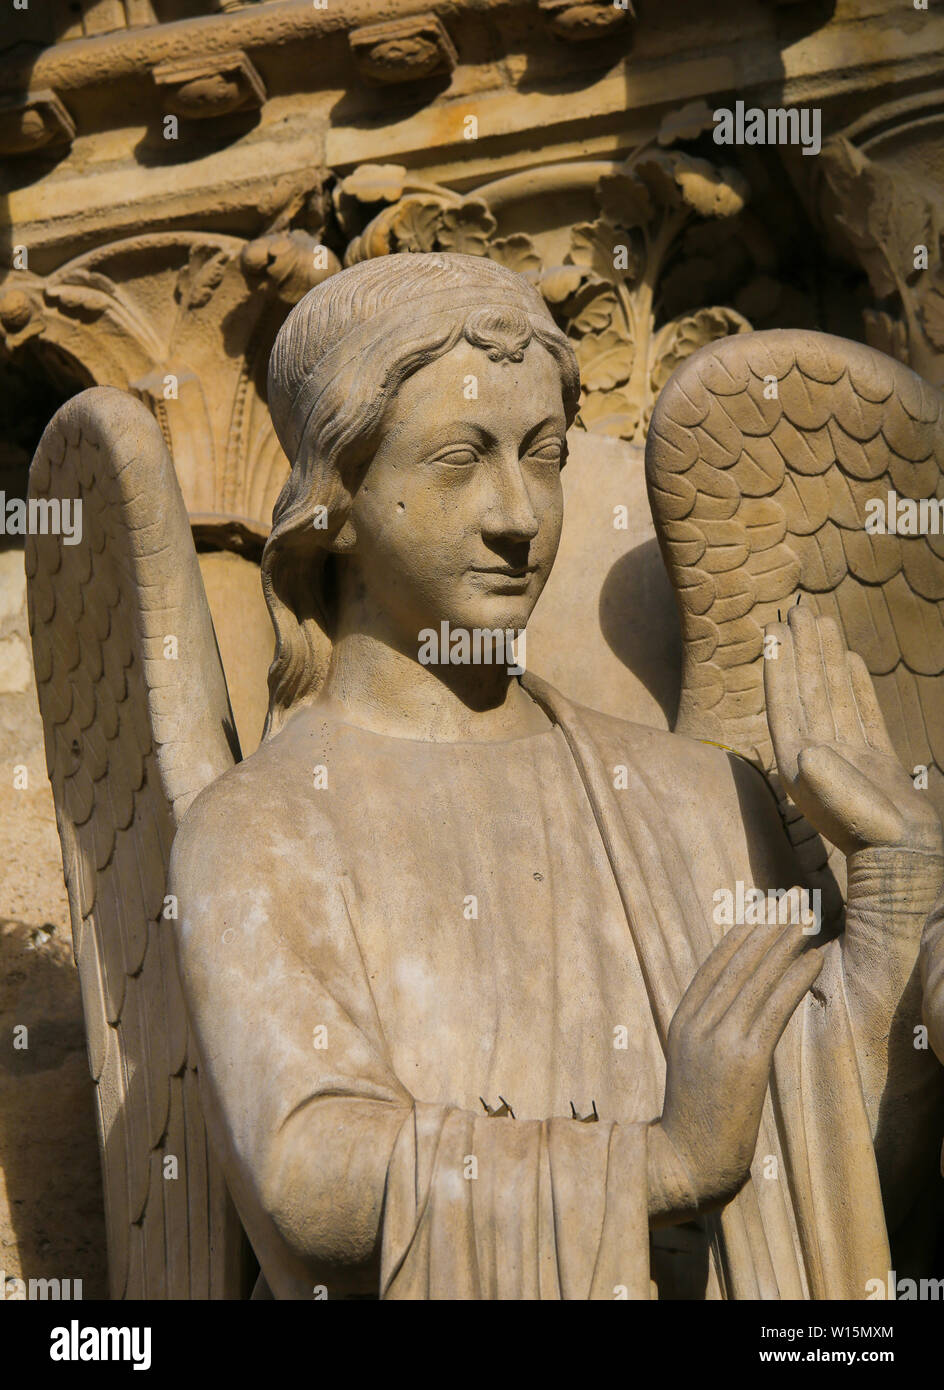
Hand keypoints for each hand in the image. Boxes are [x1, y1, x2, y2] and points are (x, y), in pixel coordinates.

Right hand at [658, 918, 822, 1212]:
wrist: (685, 1160)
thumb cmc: (695, 1119)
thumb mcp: (695, 1064)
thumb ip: (711, 1032)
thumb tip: (742, 1007)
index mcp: (683, 1020)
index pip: (715, 964)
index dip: (742, 933)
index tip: (762, 909)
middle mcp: (698, 1022)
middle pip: (738, 961)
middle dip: (766, 925)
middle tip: (790, 897)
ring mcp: (720, 1038)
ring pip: (757, 977)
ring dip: (785, 942)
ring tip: (807, 918)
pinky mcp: (744, 1058)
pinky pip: (775, 1006)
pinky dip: (796, 978)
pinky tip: (814, 959)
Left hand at [764, 606, 942, 858]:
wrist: (907, 859)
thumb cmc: (875, 836)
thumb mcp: (846, 808)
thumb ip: (828, 780)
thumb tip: (808, 752)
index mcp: (801, 762)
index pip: (785, 703)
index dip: (779, 665)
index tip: (773, 630)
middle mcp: (818, 753)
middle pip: (807, 690)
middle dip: (802, 650)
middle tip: (797, 610)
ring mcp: (846, 753)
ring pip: (833, 694)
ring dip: (826, 659)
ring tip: (821, 622)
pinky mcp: (873, 757)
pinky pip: (861, 709)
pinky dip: (855, 684)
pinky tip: (849, 657)